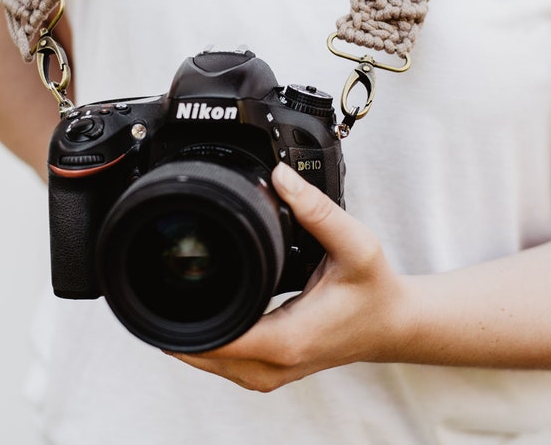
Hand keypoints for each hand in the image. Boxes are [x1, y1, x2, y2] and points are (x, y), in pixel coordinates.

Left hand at [169, 163, 409, 391]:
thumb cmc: (375, 290)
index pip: (216, 341)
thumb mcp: (355, 244)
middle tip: (156, 280)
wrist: (394, 325)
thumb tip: (281, 177)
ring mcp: (273, 374)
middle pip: (202, 355)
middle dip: (177, 322)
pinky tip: (201, 312)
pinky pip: (226, 362)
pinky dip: (209, 341)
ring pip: (211, 363)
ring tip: (169, 294)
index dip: (182, 320)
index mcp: (288, 339)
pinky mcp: (273, 371)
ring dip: (190, 333)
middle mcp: (276, 364)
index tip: (160, 291)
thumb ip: (317, 210)